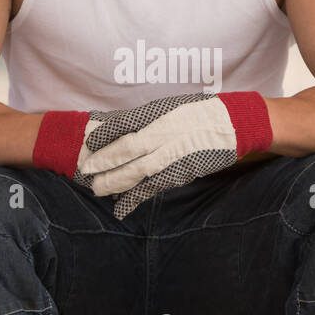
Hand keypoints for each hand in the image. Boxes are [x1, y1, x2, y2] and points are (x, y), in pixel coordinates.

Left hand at [76, 91, 272, 218]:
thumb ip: (143, 119)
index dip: (103, 135)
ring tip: (97, 189)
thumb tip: (113, 127)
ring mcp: (172, 155)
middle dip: (103, 162)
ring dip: (114, 182)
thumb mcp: (167, 107)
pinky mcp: (180, 173)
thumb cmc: (196, 112)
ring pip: (137, 171)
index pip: (123, 124)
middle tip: (84, 171)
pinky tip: (120, 207)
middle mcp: (164, 134)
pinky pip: (153, 187)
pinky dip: (135, 198)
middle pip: (126, 150)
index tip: (87, 143)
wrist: (230, 125)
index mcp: (159, 114)